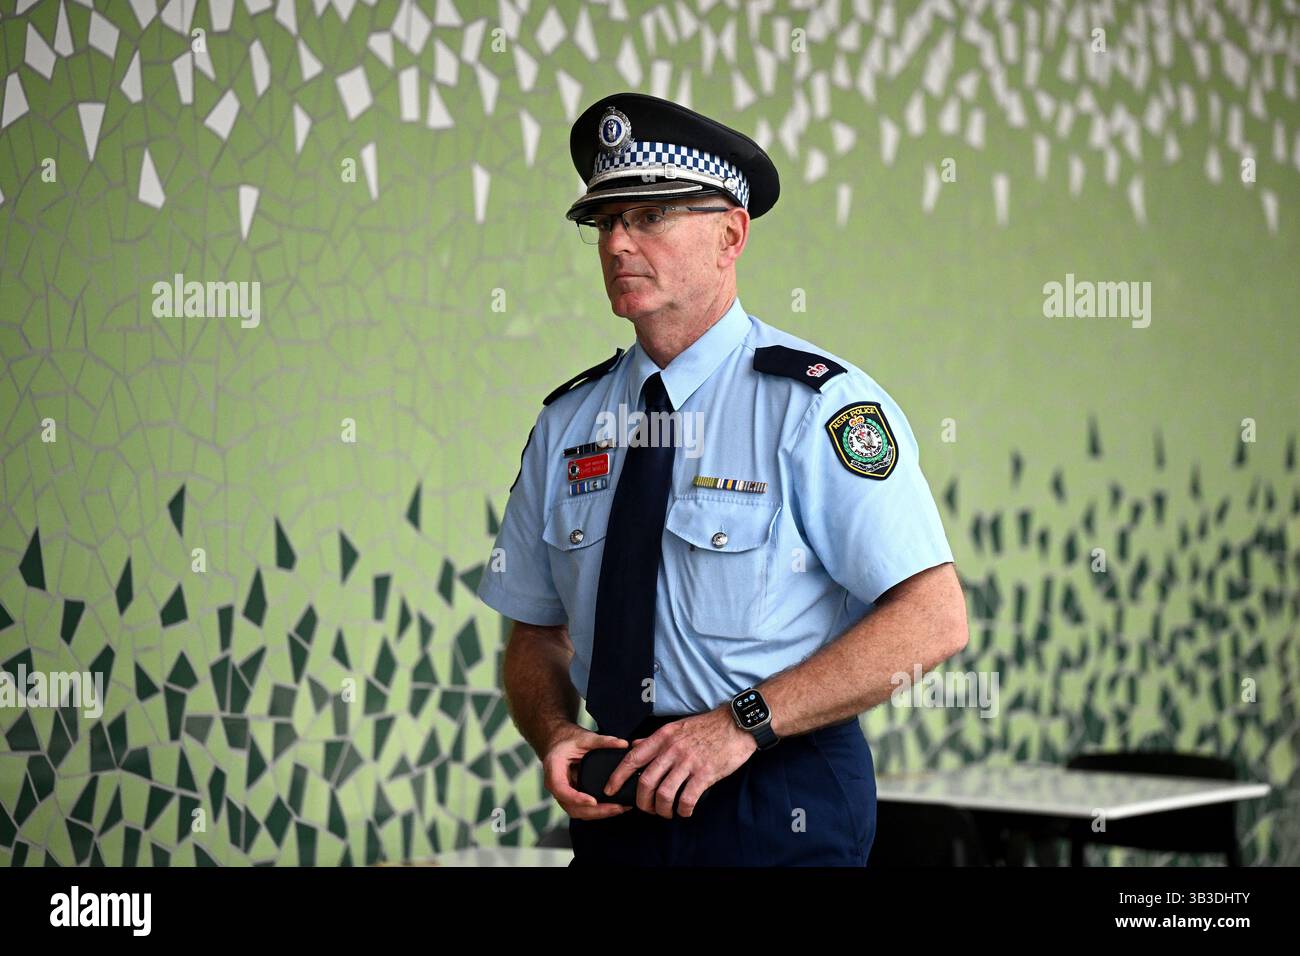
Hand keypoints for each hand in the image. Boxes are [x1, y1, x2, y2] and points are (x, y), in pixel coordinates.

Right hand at [541, 722, 635, 820]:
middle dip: (595, 811)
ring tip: (619, 809)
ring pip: (578, 812)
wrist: (559, 743)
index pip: (562, 789)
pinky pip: (582, 809)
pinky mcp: (571, 798)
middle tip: (616, 808)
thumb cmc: (568, 740)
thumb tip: (623, 744)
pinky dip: (597, 811)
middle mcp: (555, 786)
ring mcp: (563, 794)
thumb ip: (603, 741)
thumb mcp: (584, 737)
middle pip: (571, 807)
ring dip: (598, 814)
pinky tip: (614, 808)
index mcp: (554, 769)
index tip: (593, 801)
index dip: (577, 798)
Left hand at [604, 706, 757, 818]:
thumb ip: (655, 739)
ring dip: (662, 810)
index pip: (633, 758)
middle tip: (647, 809)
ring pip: (664, 794)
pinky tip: (685, 810)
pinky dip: (683, 810)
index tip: (611, 789)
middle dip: (642, 802)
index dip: (618, 776)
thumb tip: (634, 747)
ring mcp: (688, 762)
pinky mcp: (705, 773)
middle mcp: (672, 749)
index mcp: (663, 737)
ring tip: (667, 812)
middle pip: (645, 782)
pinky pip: (687, 799)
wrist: (737, 723)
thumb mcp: (677, 726)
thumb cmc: (707, 726)